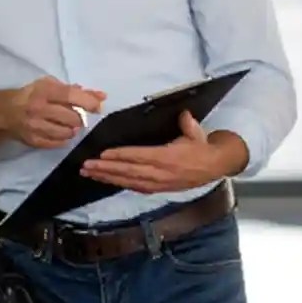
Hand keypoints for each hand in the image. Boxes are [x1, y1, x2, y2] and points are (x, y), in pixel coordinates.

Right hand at [2, 76, 104, 148]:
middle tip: (76, 116)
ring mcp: (35, 126)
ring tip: (67, 124)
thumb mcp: (51, 86)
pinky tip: (59, 132)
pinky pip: (58, 143)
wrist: (4, 112)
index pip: (70, 96)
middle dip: (79, 118)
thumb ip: (76, 91)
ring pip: (67, 133)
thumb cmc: (32, 95)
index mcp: (44, 90)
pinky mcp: (33, 140)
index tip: (97, 107)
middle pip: (72, 118)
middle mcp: (39, 108)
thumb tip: (101, 97)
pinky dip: (63, 138)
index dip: (88, 102)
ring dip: (72, 129)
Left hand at [79, 112, 246, 193]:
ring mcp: (159, 183)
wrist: (214, 167)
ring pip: (128, 182)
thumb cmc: (201, 147)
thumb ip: (187, 124)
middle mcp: (161, 173)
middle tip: (87, 166)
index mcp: (169, 158)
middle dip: (106, 169)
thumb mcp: (196, 133)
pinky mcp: (158, 189)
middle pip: (129, 172)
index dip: (121, 156)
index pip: (140, 157)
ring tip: (89, 173)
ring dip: (108, 177)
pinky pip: (135, 187)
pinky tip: (106, 180)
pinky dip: (119, 183)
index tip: (103, 154)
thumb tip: (183, 113)